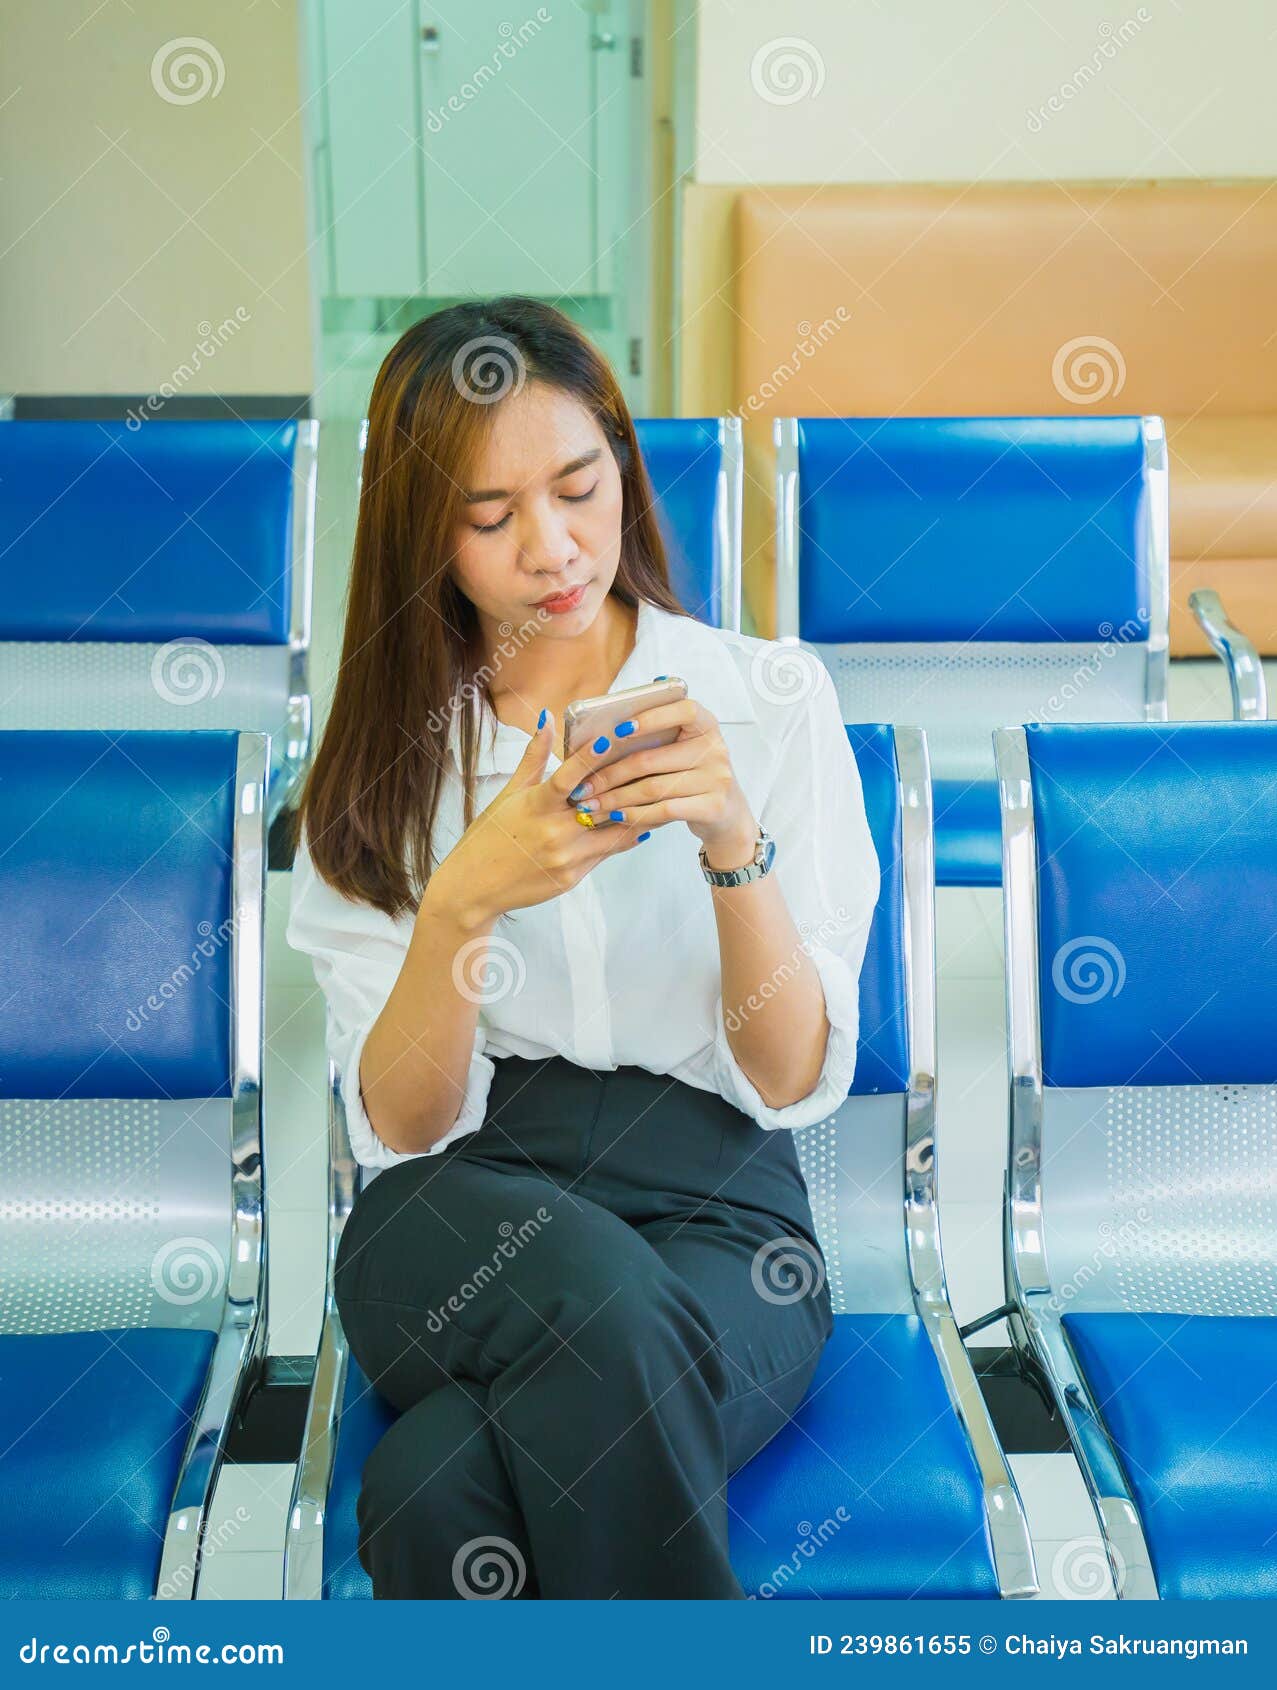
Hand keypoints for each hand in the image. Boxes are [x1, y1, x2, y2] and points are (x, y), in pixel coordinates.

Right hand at [423, 712, 651, 928]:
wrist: (475, 887)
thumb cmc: (490, 835)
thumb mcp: (509, 794)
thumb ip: (534, 758)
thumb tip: (546, 719)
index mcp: (534, 806)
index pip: (565, 778)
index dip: (588, 758)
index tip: (609, 739)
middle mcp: (552, 831)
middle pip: (600, 805)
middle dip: (628, 786)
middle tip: (656, 767)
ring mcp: (565, 857)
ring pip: (612, 832)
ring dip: (636, 814)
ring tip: (661, 797)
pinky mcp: (572, 877)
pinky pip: (605, 854)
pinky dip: (623, 838)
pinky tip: (643, 825)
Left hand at [568, 697, 757, 866]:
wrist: (727, 815)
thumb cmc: (692, 775)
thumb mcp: (683, 750)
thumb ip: (657, 736)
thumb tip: (609, 729)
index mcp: (706, 725)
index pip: (683, 710)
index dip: (650, 718)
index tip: (618, 730)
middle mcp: (716, 748)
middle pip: (652, 759)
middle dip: (610, 774)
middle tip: (583, 786)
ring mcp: (717, 778)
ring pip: (653, 788)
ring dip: (616, 799)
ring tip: (591, 805)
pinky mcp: (713, 806)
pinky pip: (664, 810)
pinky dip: (635, 814)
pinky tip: (615, 816)